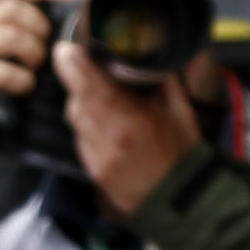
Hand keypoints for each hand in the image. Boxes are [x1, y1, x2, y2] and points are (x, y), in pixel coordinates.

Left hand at [57, 37, 201, 215]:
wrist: (181, 200)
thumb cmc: (184, 154)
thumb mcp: (180, 110)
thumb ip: (162, 79)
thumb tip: (149, 55)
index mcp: (129, 120)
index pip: (91, 86)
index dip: (73, 65)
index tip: (65, 50)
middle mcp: (107, 138)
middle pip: (76, 100)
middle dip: (75, 80)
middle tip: (77, 63)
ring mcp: (97, 157)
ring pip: (75, 119)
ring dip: (82, 104)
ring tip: (100, 98)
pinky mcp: (93, 171)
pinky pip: (81, 139)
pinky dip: (87, 127)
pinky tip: (106, 125)